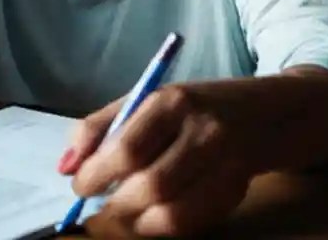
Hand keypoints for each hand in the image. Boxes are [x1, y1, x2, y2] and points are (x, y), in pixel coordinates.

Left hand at [60, 83, 259, 236]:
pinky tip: (151, 216)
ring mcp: (225, 163)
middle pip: (149, 186)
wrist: (263, 114)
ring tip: (124, 213)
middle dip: (115, 205)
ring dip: (136, 222)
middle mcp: (202, 131)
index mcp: (172, 101)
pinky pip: (190, 224)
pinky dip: (161, 228)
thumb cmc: (192, 107)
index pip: (126, 149)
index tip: (81, 186)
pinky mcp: (236, 191)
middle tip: (101, 206)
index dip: (95, 176)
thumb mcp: (146, 100)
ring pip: (171, 213)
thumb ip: (99, 128)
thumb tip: (64, 167)